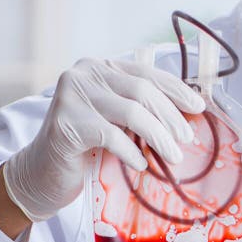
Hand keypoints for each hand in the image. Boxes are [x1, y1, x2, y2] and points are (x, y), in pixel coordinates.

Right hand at [2, 57, 205, 221]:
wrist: (43, 173)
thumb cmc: (88, 147)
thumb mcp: (118, 120)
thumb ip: (142, 109)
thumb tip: (188, 113)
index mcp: (100, 67)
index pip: (147, 73)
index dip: (176, 90)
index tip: (198, 107)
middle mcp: (84, 74)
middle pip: (142, 91)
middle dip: (171, 117)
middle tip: (187, 139)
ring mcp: (71, 96)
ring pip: (131, 112)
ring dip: (159, 137)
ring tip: (173, 156)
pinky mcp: (66, 123)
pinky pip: (112, 136)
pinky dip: (132, 152)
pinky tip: (141, 165)